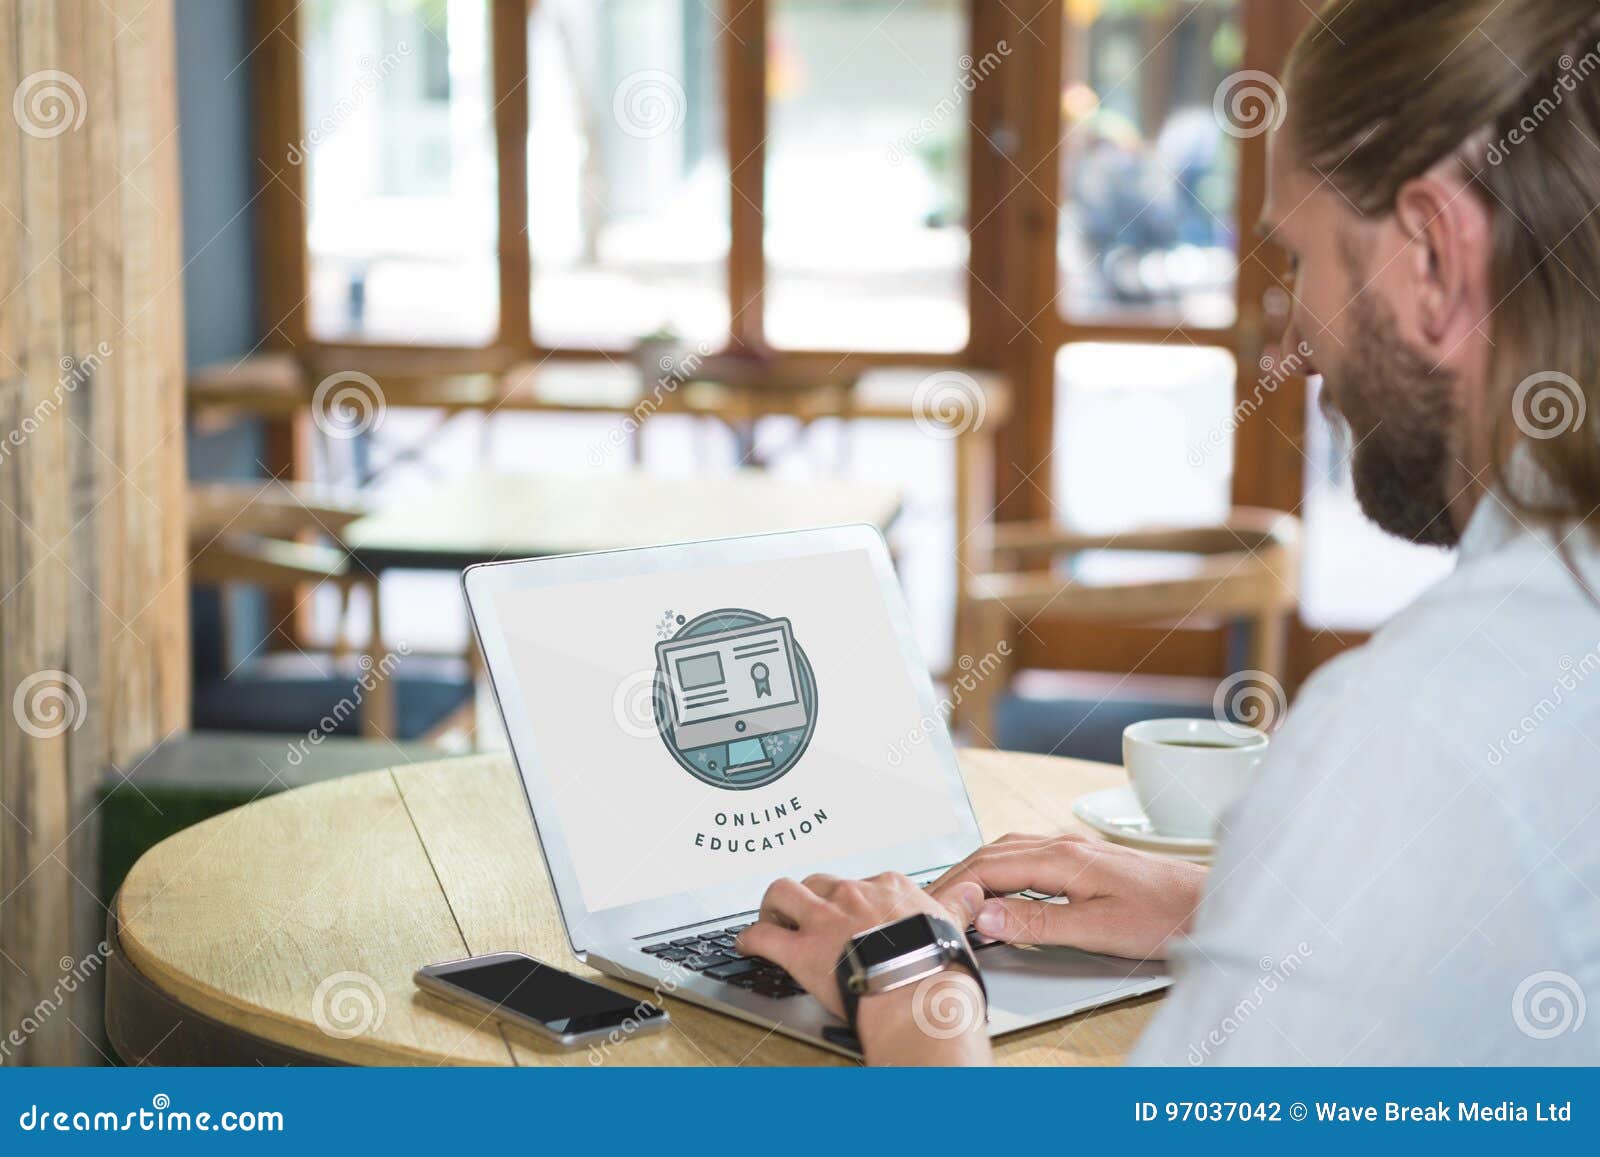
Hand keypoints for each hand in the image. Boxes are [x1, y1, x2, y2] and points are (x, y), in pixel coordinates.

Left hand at [734, 872, 983, 1020]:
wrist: (919, 999)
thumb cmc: (937, 970)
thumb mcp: (954, 927)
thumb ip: (957, 906)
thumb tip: (973, 891)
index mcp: (889, 888)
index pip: (861, 882)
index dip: (851, 899)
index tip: (850, 912)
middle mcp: (853, 895)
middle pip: (819, 882)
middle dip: (809, 896)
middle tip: (806, 913)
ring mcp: (824, 920)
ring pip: (783, 893)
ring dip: (773, 906)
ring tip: (771, 917)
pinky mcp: (801, 951)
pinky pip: (763, 936)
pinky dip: (749, 939)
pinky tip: (747, 945)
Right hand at [928, 834, 1206, 959]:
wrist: (1212, 904)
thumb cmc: (1166, 916)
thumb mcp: (1098, 930)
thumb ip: (1040, 922)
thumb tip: (987, 917)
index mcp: (1062, 858)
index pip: (990, 867)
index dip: (956, 886)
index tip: (932, 907)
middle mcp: (1065, 845)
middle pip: (994, 853)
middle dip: (959, 874)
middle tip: (933, 901)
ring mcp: (1076, 849)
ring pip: (1011, 850)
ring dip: (980, 870)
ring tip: (959, 895)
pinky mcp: (1087, 860)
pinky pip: (1030, 856)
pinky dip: (1004, 869)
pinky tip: (1004, 887)